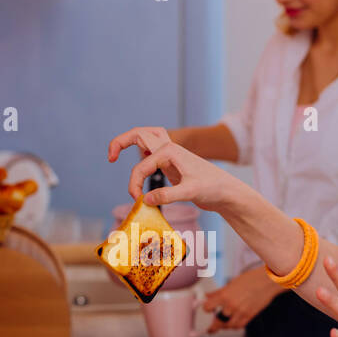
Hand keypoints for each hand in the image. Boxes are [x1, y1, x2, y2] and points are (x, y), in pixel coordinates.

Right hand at [107, 126, 239, 211]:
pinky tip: (139, 168)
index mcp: (170, 151)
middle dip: (121, 142)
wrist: (227, 192)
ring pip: (145, 139)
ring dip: (130, 142)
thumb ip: (168, 195)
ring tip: (115, 153)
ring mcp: (169, 156)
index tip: (138, 201)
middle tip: (110, 156)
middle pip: (139, 135)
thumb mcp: (191, 192)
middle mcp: (168, 149)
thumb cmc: (213, 188)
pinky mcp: (171, 165)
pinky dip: (141, 155)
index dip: (135, 184)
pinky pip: (151, 153)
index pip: (141, 167)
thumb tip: (145, 200)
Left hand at [201, 265, 279, 331]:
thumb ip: (218, 292)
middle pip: (217, 321)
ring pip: (228, 326)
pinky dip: (234, 326)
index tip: (207, 309)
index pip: (207, 307)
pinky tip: (233, 323)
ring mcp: (241, 312)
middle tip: (210, 328)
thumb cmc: (251, 279)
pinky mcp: (250, 316)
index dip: (206, 309)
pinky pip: (239, 326)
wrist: (267, 281)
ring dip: (224, 326)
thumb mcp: (231, 284)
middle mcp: (231, 305)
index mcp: (224, 295)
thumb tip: (208, 296)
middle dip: (213, 326)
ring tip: (223, 324)